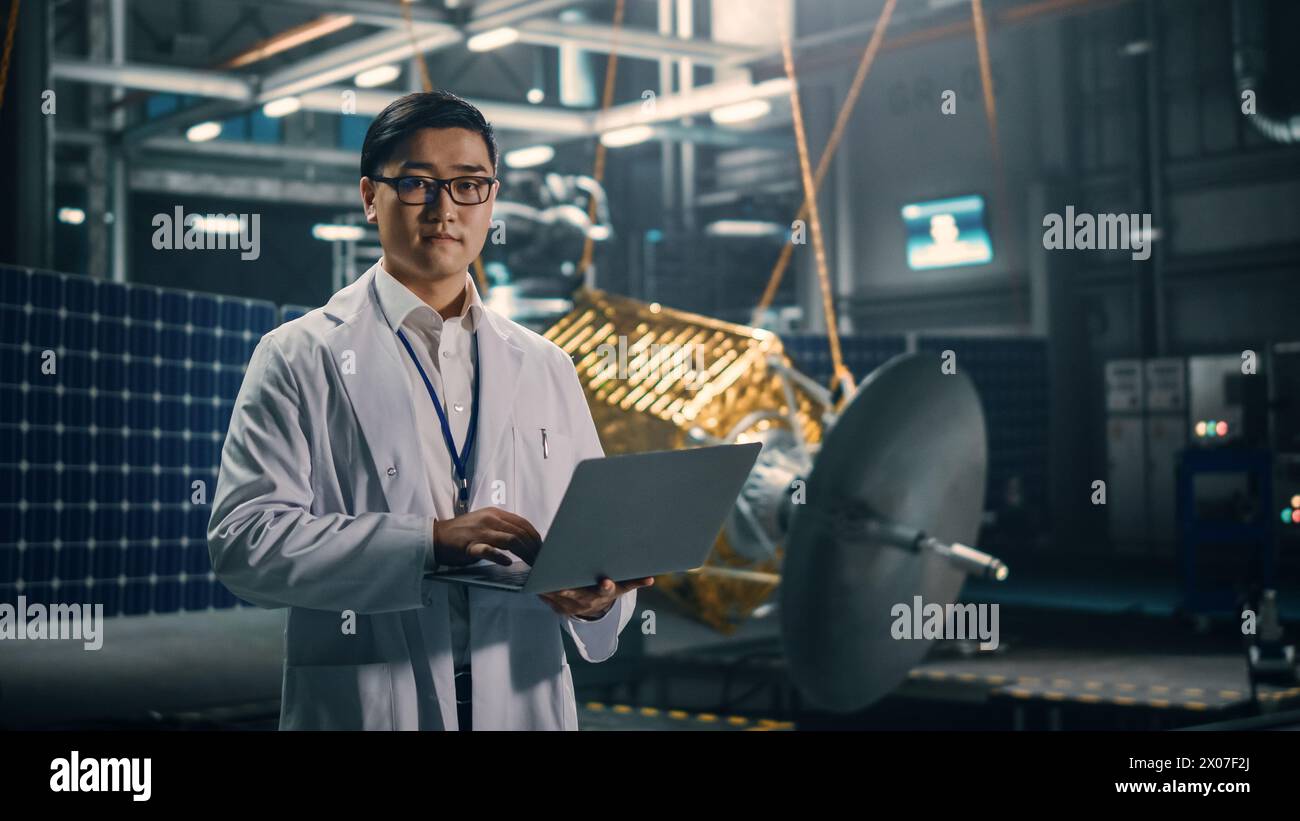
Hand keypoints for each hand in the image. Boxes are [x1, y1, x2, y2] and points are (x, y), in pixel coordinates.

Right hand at [432, 507, 542, 567]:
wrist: (437, 536)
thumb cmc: (464, 533)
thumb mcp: (485, 523)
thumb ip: (502, 527)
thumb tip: (525, 539)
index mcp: (495, 513)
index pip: (523, 523)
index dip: (535, 537)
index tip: (542, 549)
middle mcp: (490, 519)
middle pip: (520, 532)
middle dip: (533, 547)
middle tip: (541, 560)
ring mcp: (480, 532)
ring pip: (510, 540)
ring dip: (524, 553)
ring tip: (532, 564)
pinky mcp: (470, 545)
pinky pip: (488, 550)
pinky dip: (500, 557)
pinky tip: (507, 563)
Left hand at [539, 576, 654, 619]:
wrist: (591, 610)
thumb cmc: (606, 590)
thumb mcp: (622, 587)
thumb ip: (635, 582)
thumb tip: (652, 579)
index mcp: (603, 594)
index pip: (607, 591)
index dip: (607, 587)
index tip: (607, 581)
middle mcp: (587, 602)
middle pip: (578, 594)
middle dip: (570, 589)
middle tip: (562, 582)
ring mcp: (570, 606)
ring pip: (558, 597)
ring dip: (550, 589)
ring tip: (542, 577)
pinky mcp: (556, 607)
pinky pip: (546, 598)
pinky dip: (541, 590)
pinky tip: (535, 580)